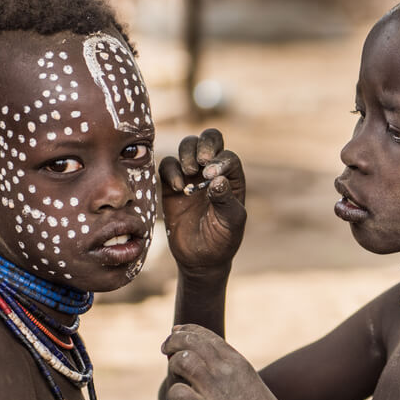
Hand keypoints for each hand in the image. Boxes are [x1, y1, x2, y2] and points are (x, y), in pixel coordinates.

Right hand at [159, 128, 246, 272]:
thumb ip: (226, 200)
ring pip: (187, 146)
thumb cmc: (222, 240)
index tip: (211, 176)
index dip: (220, 160)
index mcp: (232, 178)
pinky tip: (178, 188)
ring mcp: (191, 176)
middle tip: (201, 161)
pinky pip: (167, 164)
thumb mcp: (231, 223)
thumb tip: (217, 180)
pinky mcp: (171, 185)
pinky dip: (171, 170)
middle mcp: (212, 171)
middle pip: (209, 139)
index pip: (228, 156)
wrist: (200, 259)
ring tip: (190, 174)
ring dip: (187, 153)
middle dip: (205, 144)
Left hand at [161, 325, 299, 399]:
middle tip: (165, 348)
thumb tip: (223, 384)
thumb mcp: (253, 389)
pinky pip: (177, 392)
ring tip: (171, 374)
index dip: (188, 331)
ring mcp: (213, 389)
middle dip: (173, 342)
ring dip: (172, 366)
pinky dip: (173, 396)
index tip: (177, 333)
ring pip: (181, 361)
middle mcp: (225, 370)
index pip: (207, 336)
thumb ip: (236, 380)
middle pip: (190, 342)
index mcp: (239, 363)